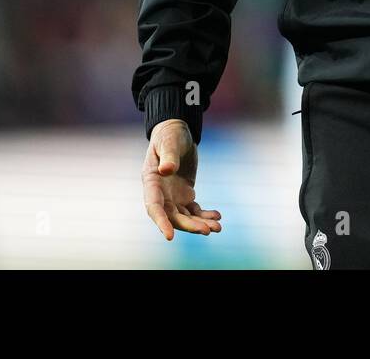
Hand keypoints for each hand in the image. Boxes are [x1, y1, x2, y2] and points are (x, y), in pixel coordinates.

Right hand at [142, 118, 222, 239]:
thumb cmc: (170, 135)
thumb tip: (166, 170)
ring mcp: (173, 197)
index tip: (170, 237)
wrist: (178, 133)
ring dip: (199, 224)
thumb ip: (168, 156)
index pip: (154, 207)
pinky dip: (205, 215)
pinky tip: (217, 216)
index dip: (161, 223)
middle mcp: (161, 194)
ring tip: (217, 227)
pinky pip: (194, 210)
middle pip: (173, 217)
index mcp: (151, 182)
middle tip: (208, 230)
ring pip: (185, 217)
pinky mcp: (185, 195)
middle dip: (189, 226)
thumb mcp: (169, 142)